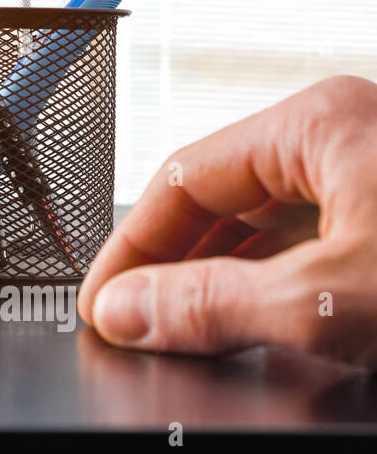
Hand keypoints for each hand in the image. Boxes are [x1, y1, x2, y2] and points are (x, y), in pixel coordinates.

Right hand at [78, 75, 376, 368]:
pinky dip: (274, 283)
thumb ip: (214, 305)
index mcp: (317, 124)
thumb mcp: (327, 298)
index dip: (130, 248)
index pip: (181, 181)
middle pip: (220, 201)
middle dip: (172, 265)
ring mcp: (374, 175)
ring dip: (222, 278)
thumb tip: (128, 309)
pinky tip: (255, 322)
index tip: (104, 300)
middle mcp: (344, 136)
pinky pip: (312, 243)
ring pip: (268, 226)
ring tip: (182, 329)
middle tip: (133, 321)